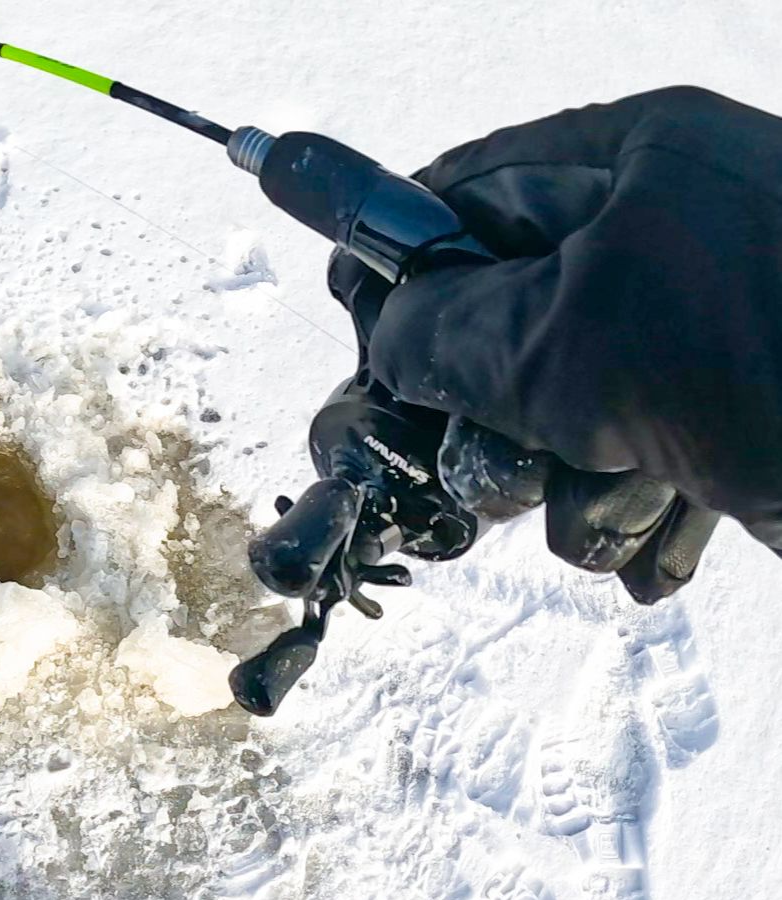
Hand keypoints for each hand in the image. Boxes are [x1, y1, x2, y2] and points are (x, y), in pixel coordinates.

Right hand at [335, 86, 781, 595]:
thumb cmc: (772, 360)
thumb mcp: (566, 342)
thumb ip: (441, 331)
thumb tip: (385, 336)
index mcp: (630, 166)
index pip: (466, 196)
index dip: (399, 266)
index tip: (359, 330)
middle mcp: (669, 237)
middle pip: (508, 324)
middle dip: (494, 413)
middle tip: (494, 455)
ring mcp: (709, 331)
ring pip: (567, 416)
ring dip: (577, 485)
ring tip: (631, 493)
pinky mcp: (744, 414)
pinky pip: (640, 467)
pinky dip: (645, 515)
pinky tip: (675, 533)